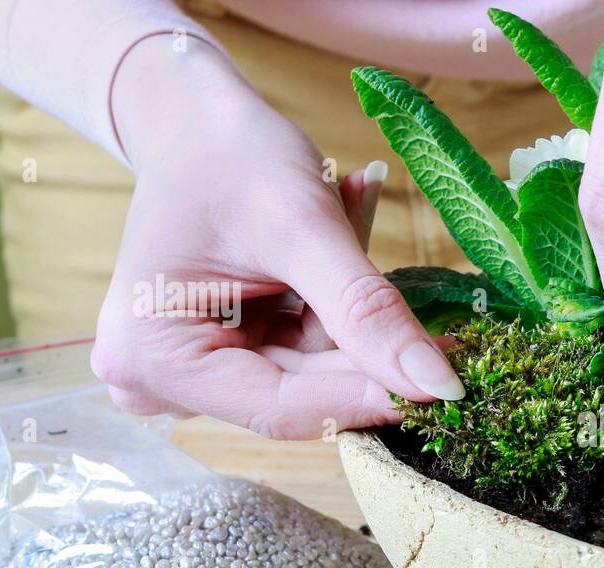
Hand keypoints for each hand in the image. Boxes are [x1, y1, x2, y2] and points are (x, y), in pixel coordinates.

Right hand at [91, 36, 462, 438]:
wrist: (198, 121)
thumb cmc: (231, 156)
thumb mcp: (303, 227)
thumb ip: (367, 311)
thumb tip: (439, 387)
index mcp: (157, 357)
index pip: (282, 410)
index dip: (369, 398)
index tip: (447, 387)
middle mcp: (167, 379)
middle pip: (302, 395)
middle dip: (370, 350)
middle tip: (445, 326)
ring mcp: (200, 370)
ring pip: (317, 373)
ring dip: (354, 311)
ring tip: (354, 215)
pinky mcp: (234, 355)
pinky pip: (312, 351)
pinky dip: (341, 303)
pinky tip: (340, 230)